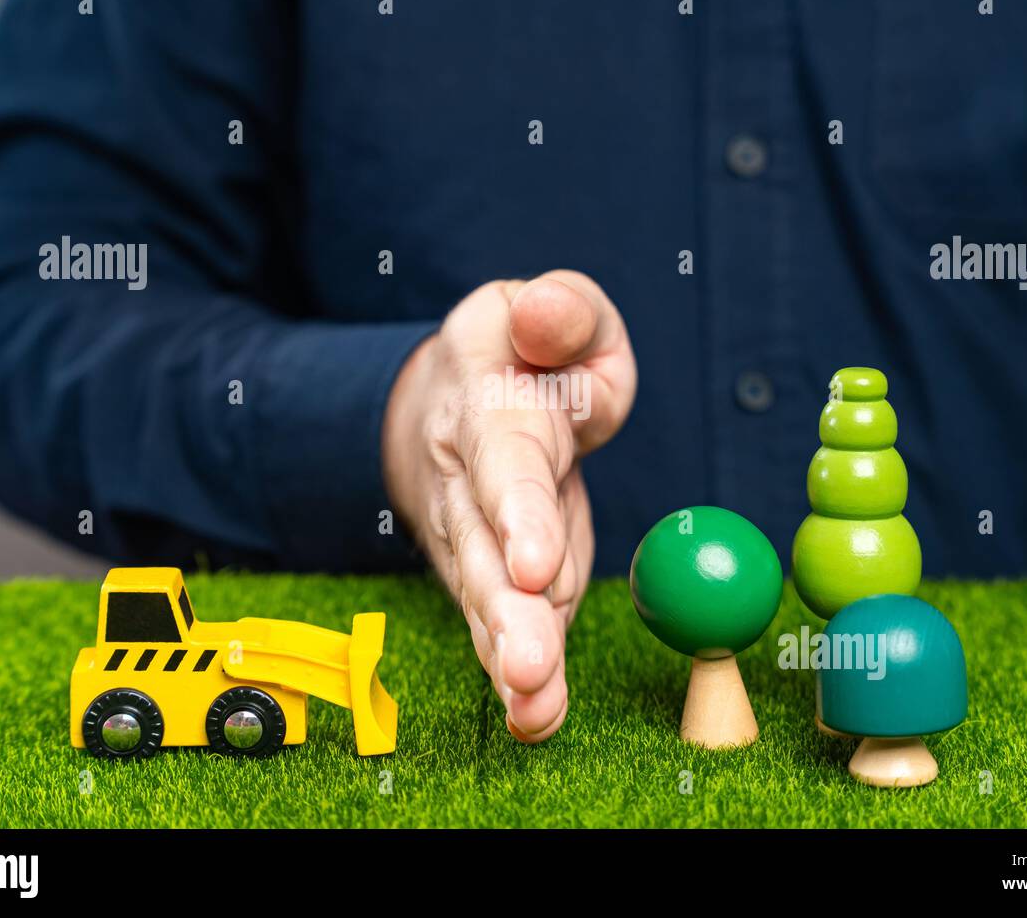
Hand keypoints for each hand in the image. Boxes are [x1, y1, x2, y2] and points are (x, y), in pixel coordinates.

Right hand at [382, 270, 636, 741]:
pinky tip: (537, 715)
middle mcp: (467, 478)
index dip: (516, 513)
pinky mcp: (491, 573)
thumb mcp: (549, 311)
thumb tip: (546, 317)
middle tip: (531, 669)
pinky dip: (517, 672)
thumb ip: (563, 312)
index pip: (502, 461)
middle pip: (482, 550)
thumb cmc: (525, 354)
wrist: (462, 397)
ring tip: (535, 709)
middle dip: (506, 613)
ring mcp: (474, 534)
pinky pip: (500, 622)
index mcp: (488, 404)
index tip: (536, 567)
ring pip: (486, 599)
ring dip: (509, 656)